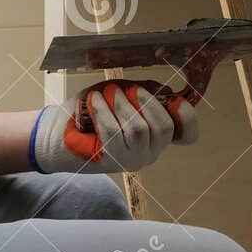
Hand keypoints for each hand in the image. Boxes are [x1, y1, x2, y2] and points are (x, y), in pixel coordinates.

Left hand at [31, 81, 198, 173]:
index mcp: (159, 135)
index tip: (175, 100)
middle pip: (165, 128)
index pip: (188, 134)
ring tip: (109, 94)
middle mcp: (151, 151)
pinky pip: (113, 133)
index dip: (188, 117)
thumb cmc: (98, 109)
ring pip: (139, 129)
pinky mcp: (112, 161)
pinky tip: (95, 100)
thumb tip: (162, 90)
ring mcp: (133, 159)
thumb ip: (145, 92)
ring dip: (123, 105)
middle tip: (132, 90)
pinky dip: (104, 111)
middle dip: (149, 103)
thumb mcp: (125, 96)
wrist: (62, 132)